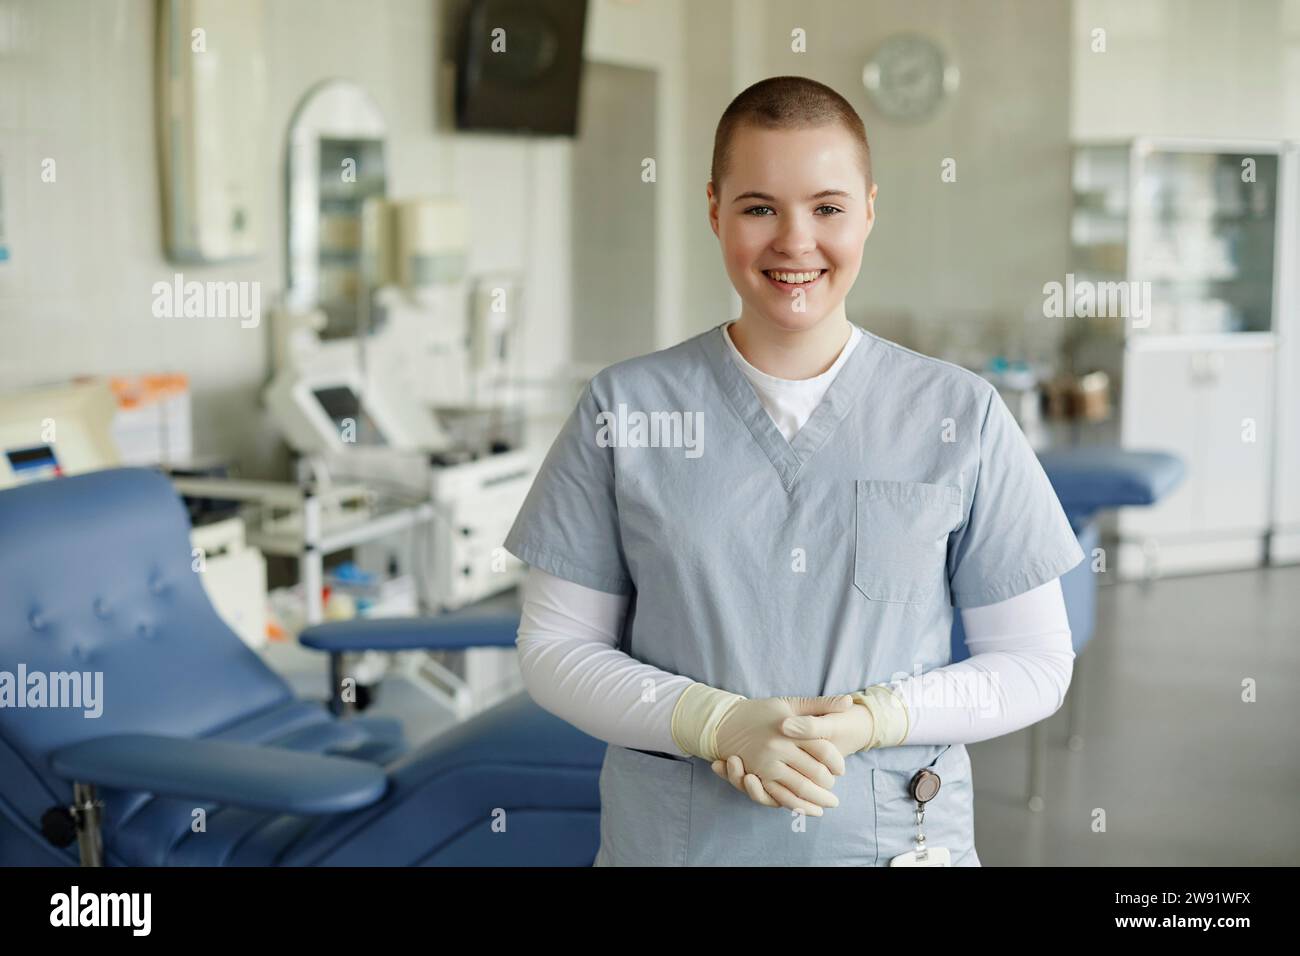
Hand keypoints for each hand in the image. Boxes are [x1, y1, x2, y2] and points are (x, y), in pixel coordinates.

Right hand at [711, 694, 856, 814]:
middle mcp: (778, 747)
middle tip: (834, 788)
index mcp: (789, 728)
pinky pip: (782, 797)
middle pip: (815, 772)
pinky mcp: (757, 777)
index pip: (823, 749)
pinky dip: (800, 806)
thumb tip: (850, 702)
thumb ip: (820, 704)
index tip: (842, 769)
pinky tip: (812, 810)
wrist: (726, 723)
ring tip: (830, 803)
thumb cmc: (762, 712)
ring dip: (819, 799)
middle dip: (829, 784)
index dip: (837, 761)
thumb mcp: (790, 703)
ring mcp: (767, 764)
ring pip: (801, 788)